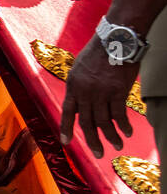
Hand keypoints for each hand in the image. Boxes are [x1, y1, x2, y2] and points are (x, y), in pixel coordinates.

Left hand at [59, 35, 137, 156]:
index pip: (67, 112)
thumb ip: (78, 87)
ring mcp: (101, 92)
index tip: (66, 142)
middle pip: (87, 122)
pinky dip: (123, 126)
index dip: (66, 128)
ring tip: (116, 146)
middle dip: (92, 140)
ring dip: (111, 136)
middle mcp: (85, 92)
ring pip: (104, 122)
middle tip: (98, 154)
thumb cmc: (98, 52)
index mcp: (73, 86)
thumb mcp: (79, 68)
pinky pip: (119, 114)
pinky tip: (127, 133)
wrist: (116, 39)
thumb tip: (81, 104)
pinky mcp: (118, 91)